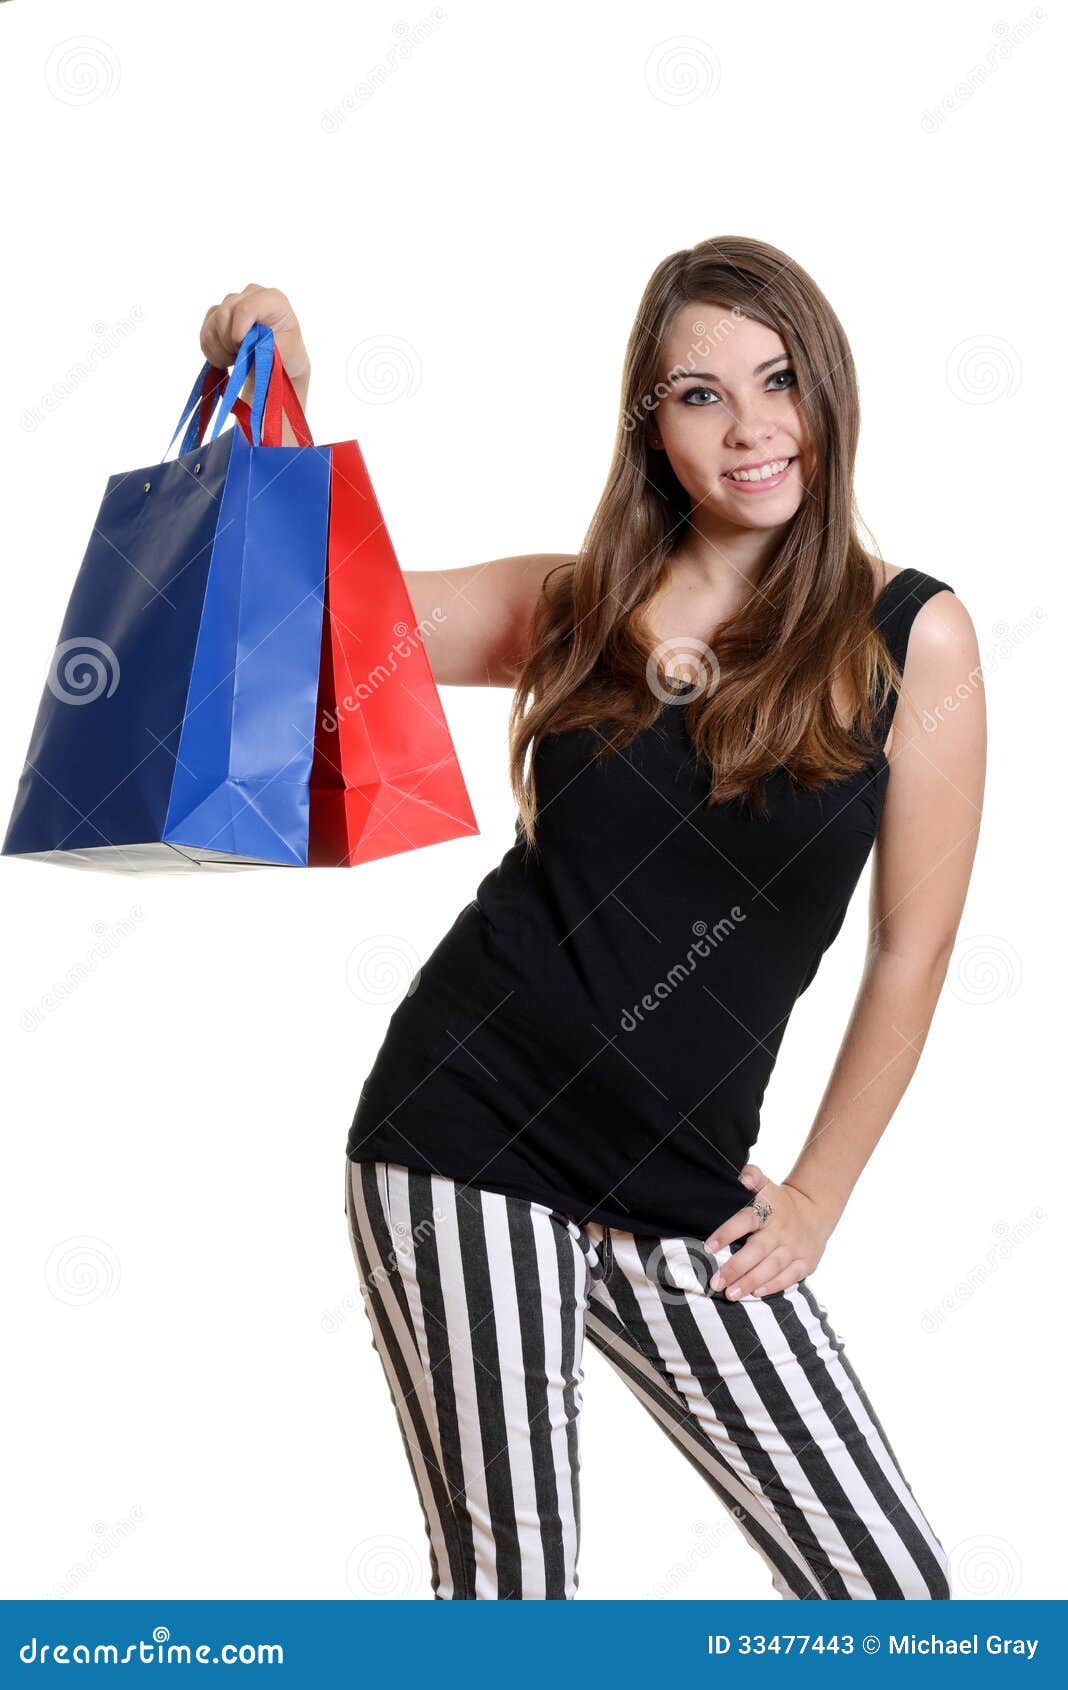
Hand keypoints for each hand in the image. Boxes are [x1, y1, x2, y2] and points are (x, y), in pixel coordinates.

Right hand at [199, 284, 308, 398]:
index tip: (241, 349)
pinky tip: (227, 359)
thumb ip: (265, 346)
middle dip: (229, 342)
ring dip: (221, 350)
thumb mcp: (284, 353)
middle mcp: (251, 294)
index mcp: (273, 299)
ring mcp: (233, 302)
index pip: (246, 308)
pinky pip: (205, 333)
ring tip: (237, 360)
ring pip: (212, 323)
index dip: (239, 331)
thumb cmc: (285, 355)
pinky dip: (213, 352)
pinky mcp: (217, 314)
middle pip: (225, 313)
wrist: (278, 360)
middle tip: (242, 359)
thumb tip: (245, 346)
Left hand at [702, 1162, 834, 1298]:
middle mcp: (781, 1230)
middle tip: (716, 1282)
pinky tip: (756, 1294)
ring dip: (750, 1282)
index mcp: (768, 1210)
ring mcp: (795, 1248)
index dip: (727, 1233)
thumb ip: (752, 1176)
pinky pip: (789, 1277)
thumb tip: (741, 1176)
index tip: (709, 1247)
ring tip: (730, 1294)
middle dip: (735, 1267)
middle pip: (757, 1250)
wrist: (815, 1210)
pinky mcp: (806, 1262)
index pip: (746, 1220)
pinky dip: (773, 1286)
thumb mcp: (766, 1185)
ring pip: (771, 1267)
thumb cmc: (778, 1201)